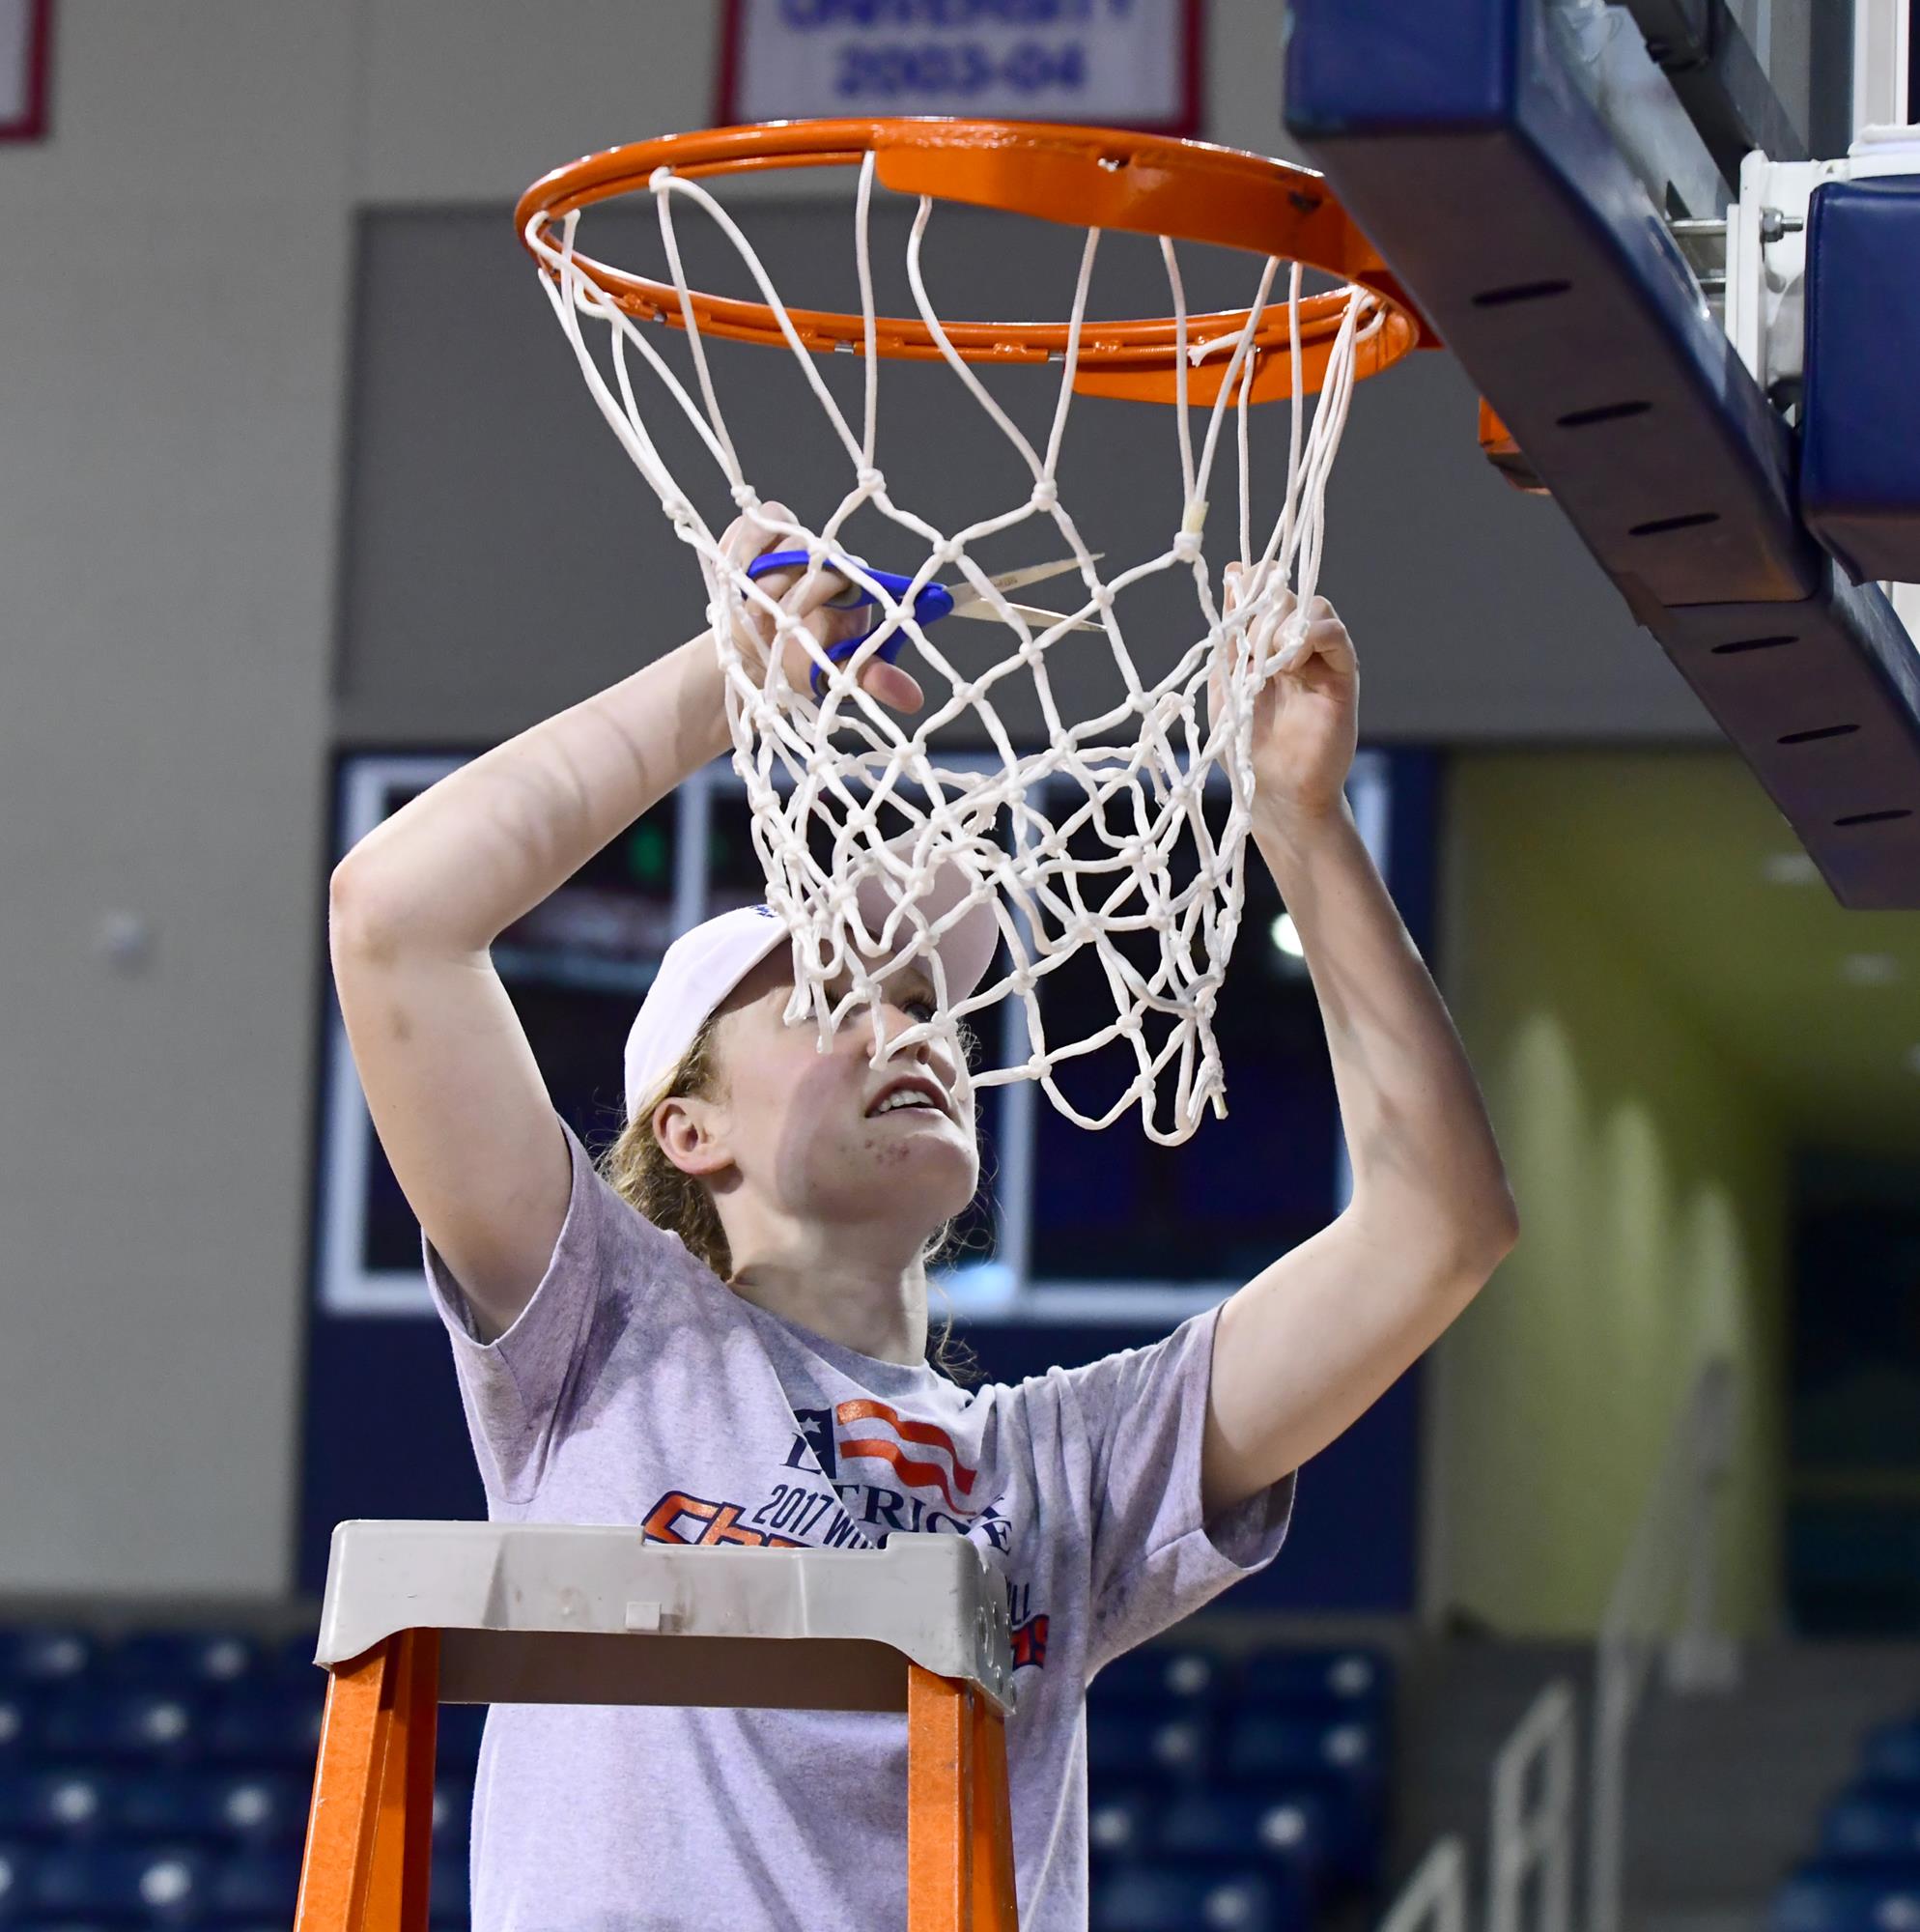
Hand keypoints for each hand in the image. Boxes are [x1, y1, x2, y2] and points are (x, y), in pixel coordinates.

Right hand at [712, 504, 924, 714]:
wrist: (757, 656)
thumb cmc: (804, 662)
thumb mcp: (837, 675)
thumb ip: (874, 680)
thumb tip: (914, 700)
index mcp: (853, 587)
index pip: (845, 572)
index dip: (818, 589)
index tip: (794, 617)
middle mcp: (828, 559)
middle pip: (810, 551)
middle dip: (785, 586)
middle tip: (769, 618)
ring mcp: (795, 543)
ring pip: (783, 533)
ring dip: (760, 568)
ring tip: (750, 602)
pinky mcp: (762, 534)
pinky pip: (755, 521)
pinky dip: (743, 544)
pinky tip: (736, 573)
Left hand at [1213, 566, 1357, 824]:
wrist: (1274, 793)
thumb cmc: (1246, 747)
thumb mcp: (1226, 684)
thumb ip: (1231, 636)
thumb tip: (1234, 573)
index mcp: (1263, 645)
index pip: (1265, 591)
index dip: (1253, 581)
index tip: (1236, 587)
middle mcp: (1294, 645)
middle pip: (1287, 592)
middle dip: (1262, 608)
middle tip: (1247, 647)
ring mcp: (1320, 658)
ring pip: (1313, 605)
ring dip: (1282, 624)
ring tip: (1268, 660)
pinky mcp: (1342, 674)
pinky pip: (1333, 633)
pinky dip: (1310, 635)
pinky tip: (1290, 663)